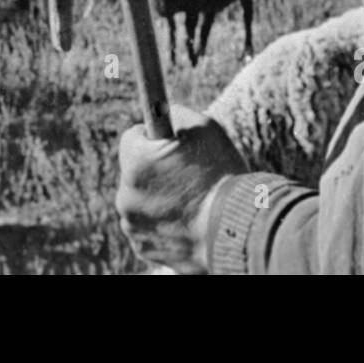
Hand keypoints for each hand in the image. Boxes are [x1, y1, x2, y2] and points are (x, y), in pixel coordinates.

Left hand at [116, 105, 245, 272]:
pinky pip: (148, 228)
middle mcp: (126, 195)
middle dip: (155, 171)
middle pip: (135, 172)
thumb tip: (163, 113)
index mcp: (136, 161)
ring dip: (158, 199)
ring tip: (192, 202)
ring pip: (141, 201)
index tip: (169, 143)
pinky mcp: (144, 249)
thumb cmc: (223, 177)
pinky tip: (187, 222)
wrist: (238, 232)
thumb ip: (176, 114)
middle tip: (187, 175)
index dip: (153, 137)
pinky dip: (163, 224)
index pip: (132, 137)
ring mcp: (133, 225)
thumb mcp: (205, 128)